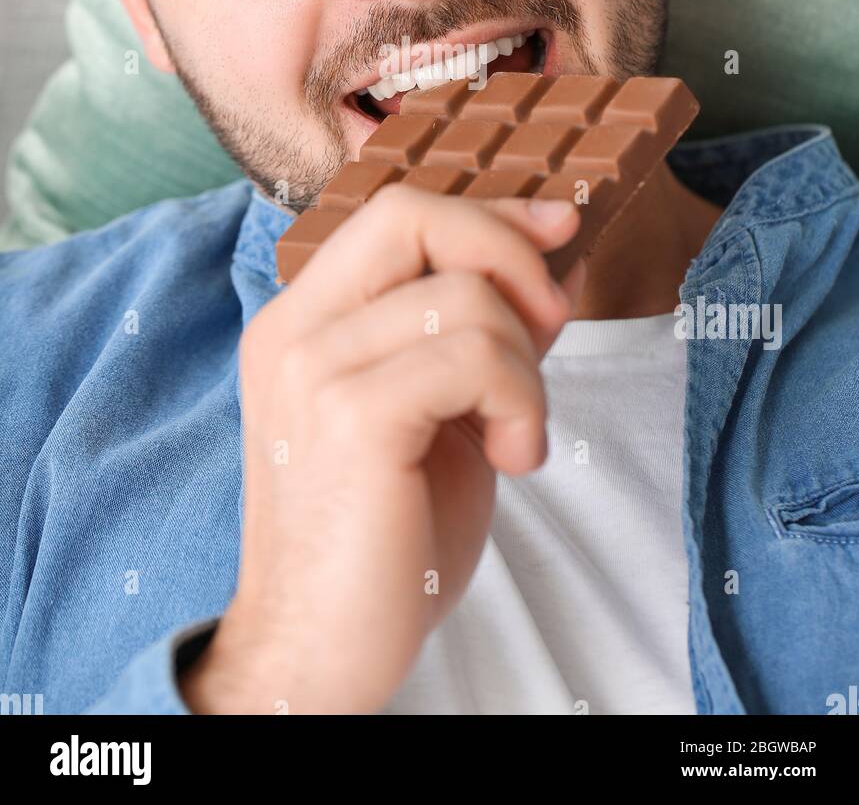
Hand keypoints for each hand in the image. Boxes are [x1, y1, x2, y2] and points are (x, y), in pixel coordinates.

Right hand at [180, 183, 581, 713]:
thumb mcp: (433, 413)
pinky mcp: (351, 416)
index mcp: (304, 322)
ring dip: (525, 367)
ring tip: (512, 436)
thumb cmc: (384, 538)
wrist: (319, 651)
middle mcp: (295, 330)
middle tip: (549, 329)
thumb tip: (549, 266)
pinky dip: (521, 403)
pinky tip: (511, 459)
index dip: (487, 213)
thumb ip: (469, 336)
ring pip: (466, 297)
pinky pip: (474, 358)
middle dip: (508, 254)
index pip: (396, 213)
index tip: (557, 231)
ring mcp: (314, 368)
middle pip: (414, 215)